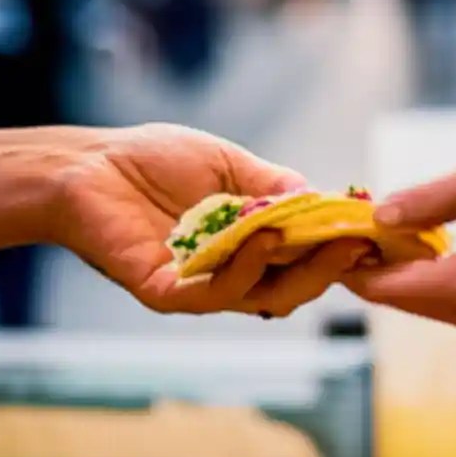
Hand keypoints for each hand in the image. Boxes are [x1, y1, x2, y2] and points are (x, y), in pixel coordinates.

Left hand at [56, 123, 366, 316]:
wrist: (86, 166)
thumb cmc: (150, 160)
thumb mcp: (227, 163)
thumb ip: (272, 184)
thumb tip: (322, 199)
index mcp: (244, 243)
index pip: (300, 257)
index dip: (336, 248)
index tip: (369, 232)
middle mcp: (226, 271)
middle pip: (291, 286)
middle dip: (329, 267)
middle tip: (357, 244)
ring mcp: (197, 286)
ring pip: (262, 296)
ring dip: (296, 270)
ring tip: (317, 238)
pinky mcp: (166, 292)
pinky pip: (215, 294)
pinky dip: (245, 269)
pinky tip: (262, 239)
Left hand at [343, 140, 455, 337]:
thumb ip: (436, 197)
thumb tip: (380, 214)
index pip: (388, 288)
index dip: (351, 259)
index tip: (329, 225)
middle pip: (398, 298)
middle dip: (368, 260)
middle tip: (347, 215)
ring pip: (418, 299)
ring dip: (395, 265)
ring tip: (376, 220)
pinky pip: (443, 298)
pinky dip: (423, 271)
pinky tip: (416, 237)